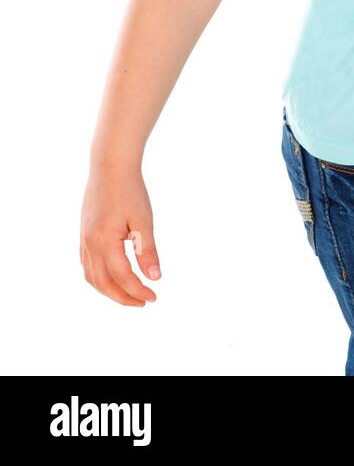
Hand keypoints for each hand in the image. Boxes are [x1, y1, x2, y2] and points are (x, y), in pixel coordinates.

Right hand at [80, 161, 161, 306]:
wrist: (110, 166)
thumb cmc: (130, 190)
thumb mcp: (143, 220)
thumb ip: (147, 250)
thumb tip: (155, 278)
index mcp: (104, 241)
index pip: (122, 277)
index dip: (138, 290)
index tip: (153, 296)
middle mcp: (90, 244)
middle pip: (103, 283)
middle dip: (123, 297)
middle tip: (143, 302)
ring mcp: (84, 240)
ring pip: (92, 277)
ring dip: (109, 291)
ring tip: (129, 294)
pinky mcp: (83, 234)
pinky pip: (87, 265)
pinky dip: (99, 279)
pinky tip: (112, 278)